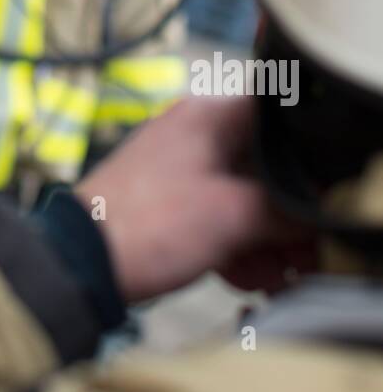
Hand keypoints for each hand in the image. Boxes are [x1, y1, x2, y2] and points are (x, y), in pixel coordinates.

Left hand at [73, 96, 316, 302]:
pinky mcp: (163, 200)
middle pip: (261, 165)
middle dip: (282, 215)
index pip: (277, 116)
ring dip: (260, 238)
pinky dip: (231, 244)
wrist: (81, 261)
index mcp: (208, 115)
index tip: (309, 198)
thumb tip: (311, 217)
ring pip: (238, 195)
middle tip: (294, 253)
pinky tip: (240, 277)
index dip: (302, 159)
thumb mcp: (234, 214)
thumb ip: (285, 209)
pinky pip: (212, 215)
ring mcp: (176, 166)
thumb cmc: (147, 224)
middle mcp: (192, 132)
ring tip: (268, 274)